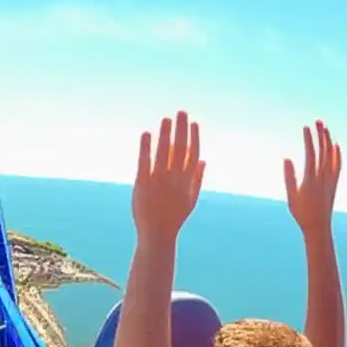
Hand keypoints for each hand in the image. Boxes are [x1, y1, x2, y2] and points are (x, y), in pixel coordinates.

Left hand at [132, 111, 204, 242]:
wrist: (157, 234)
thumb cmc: (174, 217)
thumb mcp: (191, 199)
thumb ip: (198, 179)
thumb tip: (204, 160)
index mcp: (188, 182)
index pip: (193, 154)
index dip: (194, 137)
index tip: (194, 123)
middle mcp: (175, 179)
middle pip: (180, 149)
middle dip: (182, 129)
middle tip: (181, 112)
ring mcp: (159, 180)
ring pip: (164, 152)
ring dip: (166, 134)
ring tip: (166, 119)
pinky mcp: (143, 183)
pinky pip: (145, 161)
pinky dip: (146, 146)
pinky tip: (146, 133)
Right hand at [284, 121, 341, 236]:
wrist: (318, 225)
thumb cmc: (301, 212)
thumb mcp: (291, 195)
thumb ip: (289, 176)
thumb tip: (287, 158)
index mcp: (311, 178)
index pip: (311, 153)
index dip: (308, 139)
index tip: (305, 127)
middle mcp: (323, 176)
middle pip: (324, 150)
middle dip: (321, 134)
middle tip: (318, 121)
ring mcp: (330, 178)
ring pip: (332, 155)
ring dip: (328, 140)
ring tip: (325, 128)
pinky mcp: (334, 182)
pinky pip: (338, 164)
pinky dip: (337, 153)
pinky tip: (335, 145)